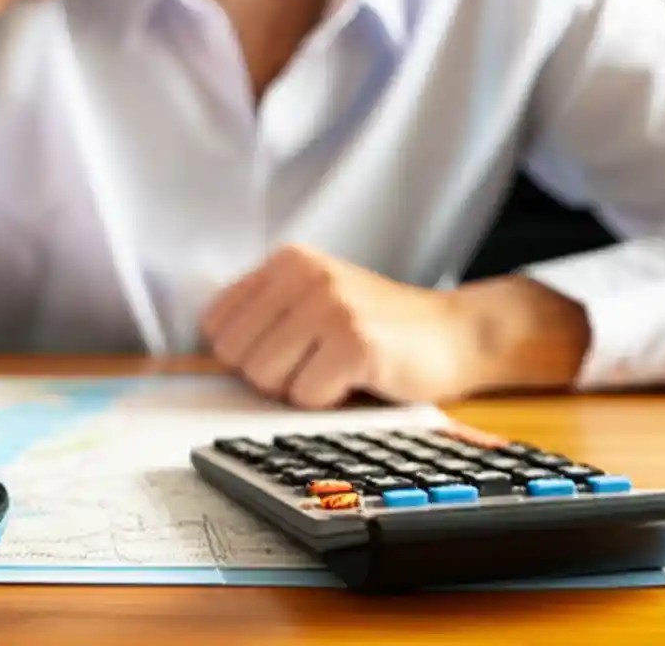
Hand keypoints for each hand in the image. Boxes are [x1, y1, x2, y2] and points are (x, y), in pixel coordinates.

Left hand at [199, 245, 589, 407]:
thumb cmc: (376, 329)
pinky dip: (330, 401)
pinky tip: (358, 379)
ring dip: (301, 388)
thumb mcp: (312, 303)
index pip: (215, 324)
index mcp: (286, 262)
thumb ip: (263, 316)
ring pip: (265, 378)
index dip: (246, 353)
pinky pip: (306, 395)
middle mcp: (304, 274)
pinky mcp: (355, 341)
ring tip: (336, 368)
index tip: (286, 351)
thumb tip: (208, 355)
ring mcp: (330, 304)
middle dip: (271, 374)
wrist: (455, 335)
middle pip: (235, 355)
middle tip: (316, 362)